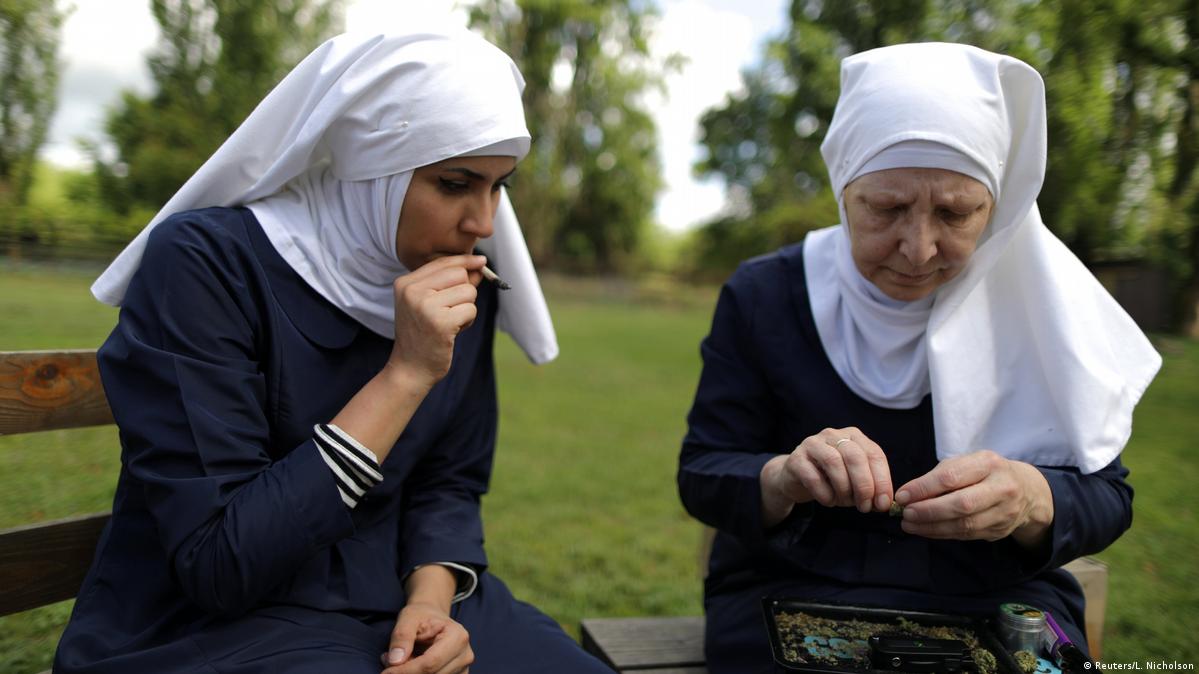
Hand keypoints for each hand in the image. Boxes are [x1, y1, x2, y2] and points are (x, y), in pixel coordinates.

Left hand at [381, 601, 472, 673]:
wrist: (433, 618)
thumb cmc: (422, 615)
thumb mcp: (408, 618)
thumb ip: (401, 637)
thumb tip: (395, 661)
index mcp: (458, 637)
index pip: (429, 663)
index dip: (405, 671)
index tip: (385, 672)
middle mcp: (465, 655)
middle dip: (406, 673)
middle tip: (388, 661)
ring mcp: (464, 669)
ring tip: (401, 659)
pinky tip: (411, 665)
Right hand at [387, 254, 485, 386]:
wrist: (410, 369)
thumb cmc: (422, 335)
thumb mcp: (429, 304)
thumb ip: (451, 283)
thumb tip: (478, 265)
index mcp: (405, 283)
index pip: (443, 263)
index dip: (465, 261)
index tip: (481, 261)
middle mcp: (412, 291)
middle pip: (459, 274)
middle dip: (465, 291)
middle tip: (452, 311)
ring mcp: (425, 306)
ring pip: (468, 292)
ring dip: (467, 308)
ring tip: (450, 323)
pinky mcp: (440, 322)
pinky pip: (471, 310)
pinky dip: (468, 321)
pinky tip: (453, 332)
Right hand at [760, 426, 893, 526]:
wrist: (797, 478)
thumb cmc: (831, 479)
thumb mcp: (854, 482)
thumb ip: (870, 489)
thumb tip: (883, 504)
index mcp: (854, 437)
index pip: (874, 454)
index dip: (882, 480)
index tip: (883, 503)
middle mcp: (834, 435)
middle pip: (855, 457)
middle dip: (864, 485)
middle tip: (864, 506)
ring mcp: (813, 444)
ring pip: (834, 462)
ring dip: (843, 488)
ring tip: (844, 503)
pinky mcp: (796, 459)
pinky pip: (813, 476)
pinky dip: (824, 493)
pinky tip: (828, 501)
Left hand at [894, 450, 1053, 546]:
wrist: (1028, 491)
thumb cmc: (986, 473)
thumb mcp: (968, 463)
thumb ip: (940, 476)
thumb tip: (908, 495)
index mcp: (989, 464)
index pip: (951, 477)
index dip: (923, 488)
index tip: (902, 496)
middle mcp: (1001, 488)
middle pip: (961, 504)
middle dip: (928, 511)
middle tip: (906, 514)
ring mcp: (1004, 512)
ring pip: (964, 525)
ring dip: (932, 527)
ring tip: (910, 524)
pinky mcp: (1000, 530)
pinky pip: (967, 535)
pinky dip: (942, 534)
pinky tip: (925, 530)